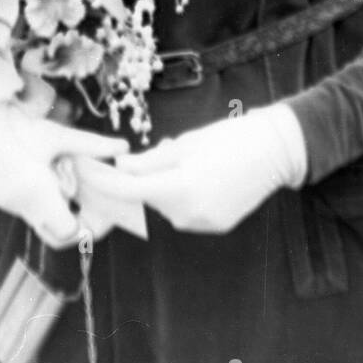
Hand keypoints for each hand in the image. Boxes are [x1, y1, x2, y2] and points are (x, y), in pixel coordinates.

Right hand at [0, 99, 128, 248]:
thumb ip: (91, 145)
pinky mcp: (2, 200)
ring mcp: (9, 206)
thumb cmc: (16, 126)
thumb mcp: (56, 135)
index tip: (105, 212)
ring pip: (43, 224)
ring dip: (61, 211)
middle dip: (78, 225)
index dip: (91, 226)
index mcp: (36, 190)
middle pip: (58, 235)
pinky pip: (31, 213)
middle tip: (93, 204)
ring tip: (69, 183)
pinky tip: (51, 178)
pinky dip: (46, 204)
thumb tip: (123, 147)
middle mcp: (21, 205)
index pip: (70, 230)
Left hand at [72, 104, 307, 234]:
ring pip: (161, 208)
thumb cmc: (231, 137)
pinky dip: (173, 196)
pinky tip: (181, 175)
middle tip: (111, 165)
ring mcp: (203, 223)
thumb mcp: (186, 142)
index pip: (127, 191)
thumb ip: (150, 161)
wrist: (277, 151)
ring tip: (158, 163)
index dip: (102, 181)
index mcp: (180, 188)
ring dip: (150, 191)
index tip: (85, 170)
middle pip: (142, 203)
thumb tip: (121, 169)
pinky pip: (181, 212)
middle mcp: (188, 213)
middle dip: (124, 187)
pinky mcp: (214, 225)